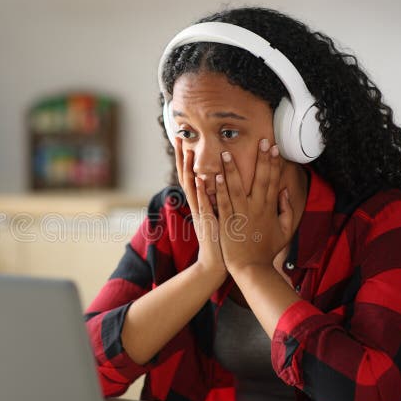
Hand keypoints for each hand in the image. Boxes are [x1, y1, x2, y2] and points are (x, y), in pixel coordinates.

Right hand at [175, 137, 226, 281]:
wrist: (215, 263)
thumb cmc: (221, 242)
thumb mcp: (217, 217)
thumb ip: (216, 201)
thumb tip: (220, 184)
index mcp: (200, 202)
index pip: (191, 174)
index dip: (187, 158)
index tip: (185, 140)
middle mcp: (197, 205)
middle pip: (186, 175)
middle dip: (181, 156)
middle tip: (178, 136)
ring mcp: (200, 213)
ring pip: (191, 187)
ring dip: (188, 169)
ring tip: (186, 151)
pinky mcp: (207, 222)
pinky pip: (202, 204)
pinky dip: (199, 192)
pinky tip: (198, 179)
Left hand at [215, 138, 293, 274]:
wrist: (251, 268)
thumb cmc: (267, 250)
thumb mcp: (284, 231)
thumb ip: (286, 210)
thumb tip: (284, 191)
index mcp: (270, 208)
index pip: (273, 180)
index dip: (273, 163)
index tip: (274, 148)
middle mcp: (256, 208)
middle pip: (258, 179)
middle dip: (260, 159)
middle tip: (260, 141)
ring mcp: (241, 215)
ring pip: (236, 188)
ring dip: (231, 169)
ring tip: (226, 153)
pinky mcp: (226, 222)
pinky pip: (222, 202)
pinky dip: (220, 189)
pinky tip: (216, 176)